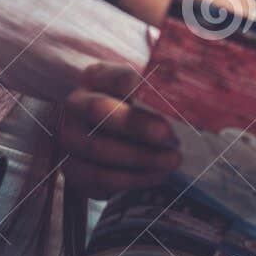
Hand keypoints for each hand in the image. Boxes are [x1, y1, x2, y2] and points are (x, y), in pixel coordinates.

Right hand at [57, 62, 180, 199]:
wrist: (112, 139)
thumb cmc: (136, 111)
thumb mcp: (147, 95)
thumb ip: (159, 94)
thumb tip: (187, 101)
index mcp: (96, 77)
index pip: (115, 76)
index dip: (136, 85)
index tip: (162, 96)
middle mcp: (75, 104)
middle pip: (99, 109)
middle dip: (136, 124)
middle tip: (167, 135)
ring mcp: (68, 137)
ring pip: (98, 148)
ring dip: (140, 157)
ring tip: (171, 160)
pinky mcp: (72, 168)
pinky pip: (99, 178)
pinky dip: (132, 179)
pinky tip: (157, 175)